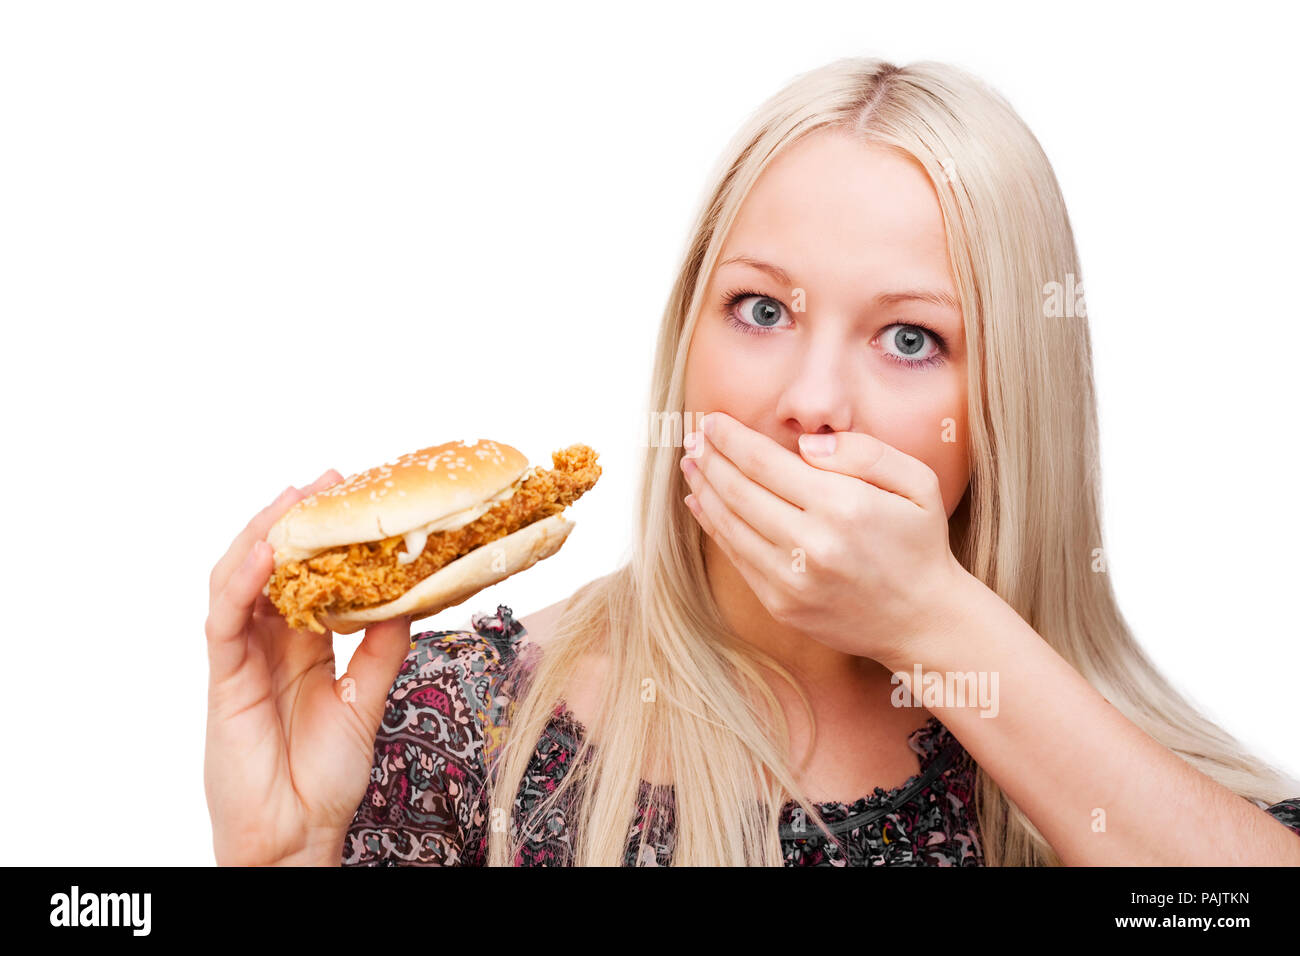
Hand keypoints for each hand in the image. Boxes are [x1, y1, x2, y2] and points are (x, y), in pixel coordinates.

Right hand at [204, 471, 414, 865]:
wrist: (296, 836)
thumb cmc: (323, 778)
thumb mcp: (365, 699)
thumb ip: (382, 648)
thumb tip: (413, 595)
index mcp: (302, 646)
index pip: (310, 576)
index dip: (328, 537)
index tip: (355, 495)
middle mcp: (267, 644)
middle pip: (273, 566)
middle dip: (297, 519)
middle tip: (331, 478)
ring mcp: (241, 658)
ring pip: (239, 580)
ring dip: (264, 535)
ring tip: (295, 499)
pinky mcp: (222, 680)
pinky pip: (225, 620)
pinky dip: (241, 582)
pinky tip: (265, 553)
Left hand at [679, 411, 965, 666]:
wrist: (923, 620)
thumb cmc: (919, 542)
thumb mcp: (916, 481)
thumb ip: (864, 452)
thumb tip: (805, 444)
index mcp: (843, 506)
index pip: (765, 462)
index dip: (731, 438)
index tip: (712, 421)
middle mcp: (812, 545)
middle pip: (738, 490)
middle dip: (710, 458)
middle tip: (693, 437)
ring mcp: (792, 580)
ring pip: (730, 524)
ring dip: (703, 489)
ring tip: (691, 464)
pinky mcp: (780, 605)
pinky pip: (736, 557)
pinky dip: (713, 526)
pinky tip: (702, 503)